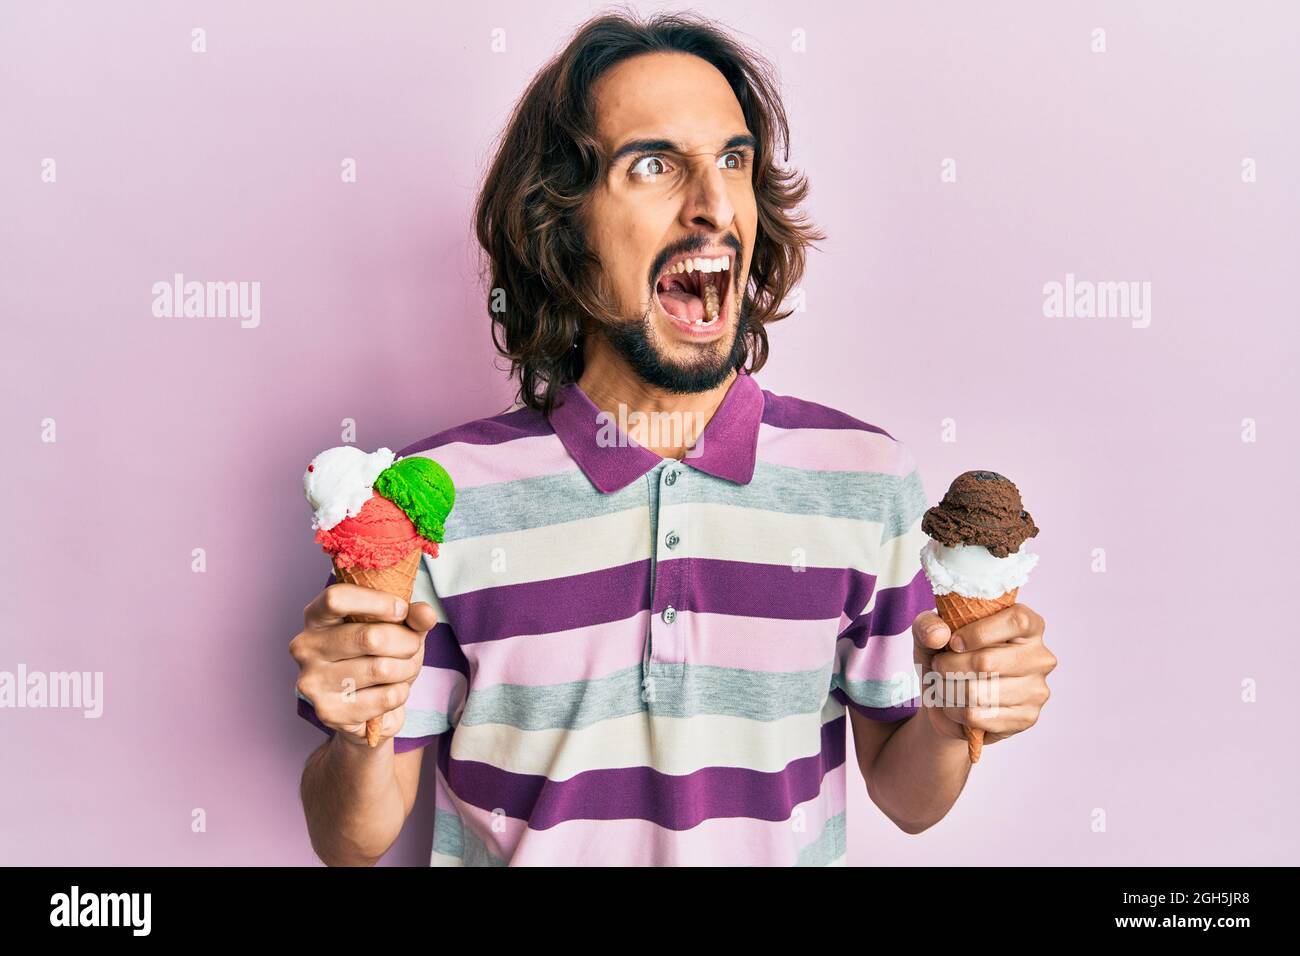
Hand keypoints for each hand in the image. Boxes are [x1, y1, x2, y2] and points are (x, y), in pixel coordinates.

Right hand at [290, 584, 437, 747]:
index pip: (337, 598)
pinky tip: (391, 691)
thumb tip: (426, 614)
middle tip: (412, 646)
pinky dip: (401, 692)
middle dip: (405, 642)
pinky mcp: (329, 712)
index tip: (401, 611)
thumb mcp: (398, 628)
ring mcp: (313, 682)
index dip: (377, 603)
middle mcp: (306, 647)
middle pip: (369, 637)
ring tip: (403, 670)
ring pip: (381, 669)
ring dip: (407, 669)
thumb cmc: (379, 656)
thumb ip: (413, 616)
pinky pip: (385, 697)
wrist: (367, 708)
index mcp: (316, 616)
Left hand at [911, 603, 1055, 747]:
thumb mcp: (931, 633)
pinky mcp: (1027, 718)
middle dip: (949, 666)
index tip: (953, 642)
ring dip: (948, 690)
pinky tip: (956, 705)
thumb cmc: (947, 657)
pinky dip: (954, 711)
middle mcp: (1040, 656)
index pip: (1016, 621)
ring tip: (945, 685)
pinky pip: (977, 716)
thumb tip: (938, 635)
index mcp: (1028, 626)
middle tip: (939, 666)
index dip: (979, 632)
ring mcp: (1037, 690)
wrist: (946, 700)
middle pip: (987, 661)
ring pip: (977, 693)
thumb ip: (928, 625)